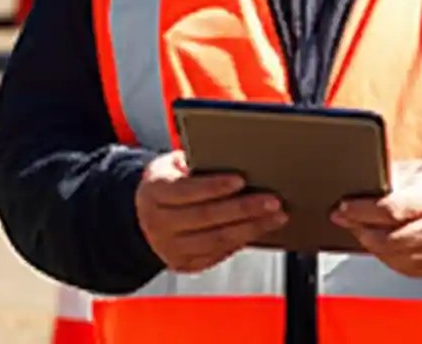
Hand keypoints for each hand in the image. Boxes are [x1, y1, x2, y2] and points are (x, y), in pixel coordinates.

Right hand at [135, 151, 287, 273]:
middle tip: (272, 200)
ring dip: (251, 228)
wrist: (144, 217)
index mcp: (155, 192)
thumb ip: (194, 162)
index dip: (214, 186)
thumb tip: (231, 157)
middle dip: (244, 208)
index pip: (186, 190)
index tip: (241, 180)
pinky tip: (259, 230)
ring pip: (217, 240)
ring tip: (276, 217)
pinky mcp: (184, 263)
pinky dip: (242, 242)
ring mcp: (170, 247)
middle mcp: (159, 223)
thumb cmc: (167, 184)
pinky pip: (218, 254)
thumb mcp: (171, 165)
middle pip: (206, 217)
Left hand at [330, 160, 421, 279]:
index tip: (342, 208)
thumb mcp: (418, 171)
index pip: (390, 210)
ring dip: (374, 247)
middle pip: (389, 240)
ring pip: (395, 259)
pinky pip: (408, 270)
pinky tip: (385, 246)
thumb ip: (388, 179)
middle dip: (361, 230)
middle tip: (346, 220)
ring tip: (365, 231)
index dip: (360, 211)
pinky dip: (391, 259)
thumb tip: (355, 183)